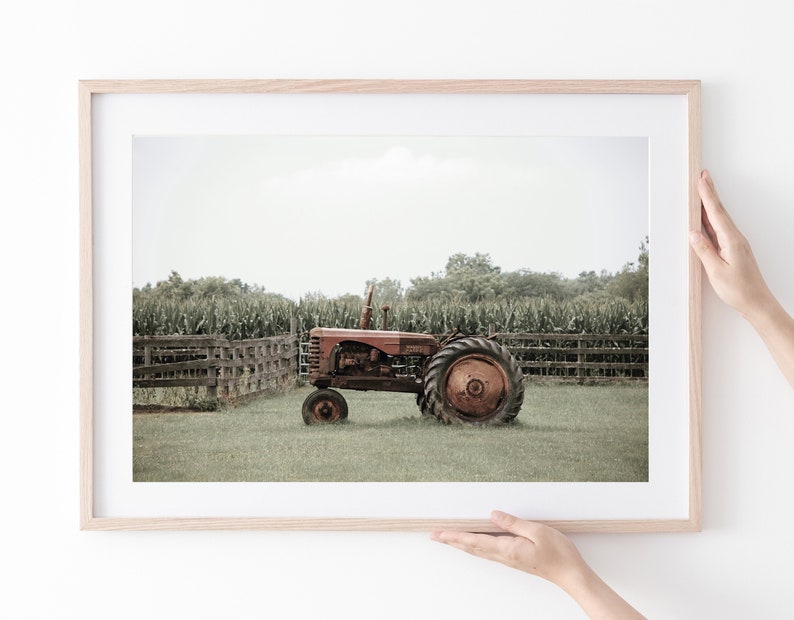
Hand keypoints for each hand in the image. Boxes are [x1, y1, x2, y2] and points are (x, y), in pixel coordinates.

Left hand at [431, 511, 644, 618]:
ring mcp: (509, 559)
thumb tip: (493, 514)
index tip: (438, 533)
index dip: (454, 536)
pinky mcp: (514, 559)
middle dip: (451, 541)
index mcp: (507, 548)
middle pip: (471, 547)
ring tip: (448, 539)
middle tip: (434, 536)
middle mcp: (504, 556)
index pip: (474, 541)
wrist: (571, 574)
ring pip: (478, 551)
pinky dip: (474, 547)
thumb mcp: (537, 531)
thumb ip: (513, 523)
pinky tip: (473, 544)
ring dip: (460, 544)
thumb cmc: (558, 553)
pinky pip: (488, 552)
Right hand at [689, 169, 773, 319]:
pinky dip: (710, 220)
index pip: (716, 214)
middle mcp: (735, 238)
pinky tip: (704, 218)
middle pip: (719, 211)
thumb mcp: (716, 271)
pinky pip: (719, 230)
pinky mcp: (732, 249)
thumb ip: (704, 250)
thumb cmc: (738, 289)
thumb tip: (693, 233)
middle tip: (703, 176)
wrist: (756, 302)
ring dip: (710, 204)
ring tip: (702, 192)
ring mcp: (734, 243)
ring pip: (719, 219)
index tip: (701, 180)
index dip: (707, 196)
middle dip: (710, 193)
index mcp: (732, 241)